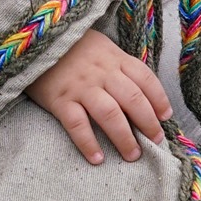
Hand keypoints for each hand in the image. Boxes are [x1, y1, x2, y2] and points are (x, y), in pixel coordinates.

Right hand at [26, 31, 171, 164]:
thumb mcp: (100, 47)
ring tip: (132, 156)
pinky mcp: (59, 99)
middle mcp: (101, 72)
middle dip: (148, 123)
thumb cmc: (70, 47)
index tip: (166, 117)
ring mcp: (80, 86)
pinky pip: (77, 125)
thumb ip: (119, 65)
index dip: (159, 99)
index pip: (145, 79)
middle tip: (156, 142)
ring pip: (110, 114)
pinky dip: (88, 143)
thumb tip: (141, 92)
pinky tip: (97, 159)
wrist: (34, 41)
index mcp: (114, 58)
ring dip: (124, 138)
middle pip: (132, 99)